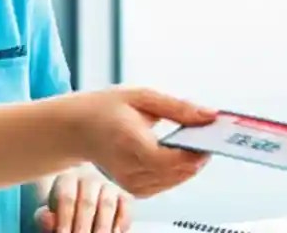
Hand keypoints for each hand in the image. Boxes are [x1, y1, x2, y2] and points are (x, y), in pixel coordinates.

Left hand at [34, 168, 131, 232]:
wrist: (78, 199)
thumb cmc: (60, 210)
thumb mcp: (49, 213)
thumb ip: (44, 217)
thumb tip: (48, 218)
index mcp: (66, 178)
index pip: (66, 197)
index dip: (64, 221)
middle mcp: (89, 177)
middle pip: (87, 203)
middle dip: (82, 228)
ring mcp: (108, 185)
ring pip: (107, 205)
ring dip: (102, 228)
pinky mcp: (124, 195)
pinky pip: (126, 206)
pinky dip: (122, 221)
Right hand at [69, 86, 216, 197]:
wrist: (77, 129)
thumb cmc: (105, 109)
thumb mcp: (142, 96)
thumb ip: (178, 108)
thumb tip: (209, 115)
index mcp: (129, 140)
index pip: (170, 159)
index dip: (196, 151)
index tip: (210, 134)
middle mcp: (128, 167)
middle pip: (177, 172)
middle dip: (198, 154)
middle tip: (205, 134)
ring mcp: (130, 182)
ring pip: (176, 180)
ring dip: (189, 163)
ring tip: (190, 141)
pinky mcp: (133, 189)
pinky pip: (166, 184)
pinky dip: (176, 171)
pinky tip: (175, 154)